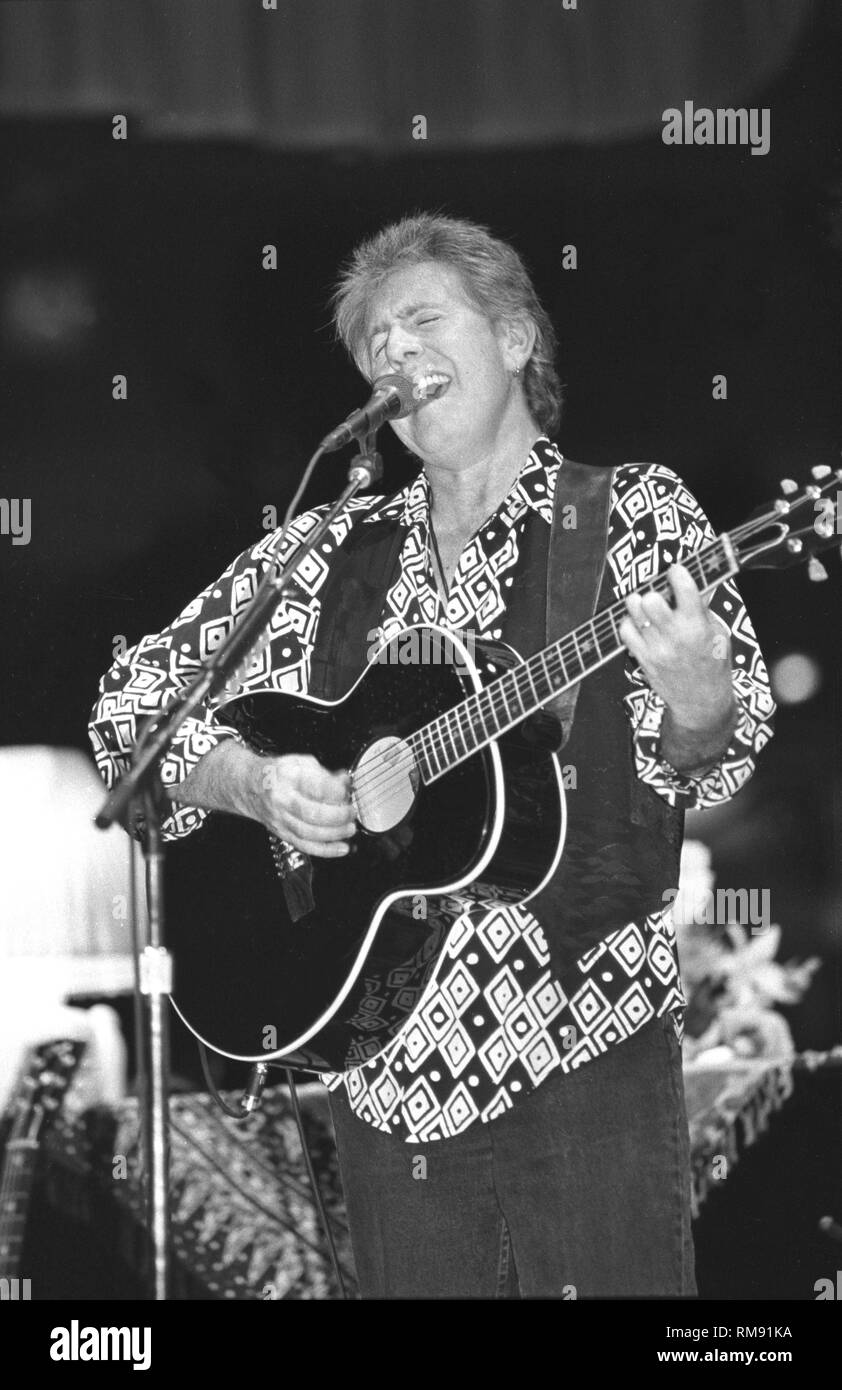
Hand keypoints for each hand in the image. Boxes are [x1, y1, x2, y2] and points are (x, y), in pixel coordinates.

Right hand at [247, 753, 356, 857]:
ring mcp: (280, 819)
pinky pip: (304, 845)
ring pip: (308, 833)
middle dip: (338, 816)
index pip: (314, 787)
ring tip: (350, 828)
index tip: (347, 792)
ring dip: (334, 834)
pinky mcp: (282, 833)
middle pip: (311, 813)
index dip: (336, 792)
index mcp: (287, 776)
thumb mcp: (301, 763)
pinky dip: (326, 850)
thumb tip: (345, 782)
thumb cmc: (278, 773)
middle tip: (351, 813)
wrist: (250, 786)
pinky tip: (341, 848)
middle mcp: (281, 799)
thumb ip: (325, 773)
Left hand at [618, 564, 734, 731]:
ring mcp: (656, 648)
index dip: (677, 573)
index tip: (676, 571)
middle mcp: (675, 636)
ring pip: (634, 610)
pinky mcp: (642, 658)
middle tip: (660, 596)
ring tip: (648, 608)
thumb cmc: (713, 664)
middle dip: (655, 591)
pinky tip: (640, 625)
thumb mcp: (718, 633)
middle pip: (650, 598)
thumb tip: (693, 582)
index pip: (683, 587)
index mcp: (698, 626)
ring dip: (639, 604)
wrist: (701, 702)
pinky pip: (624, 630)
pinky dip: (629, 623)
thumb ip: (702, 609)